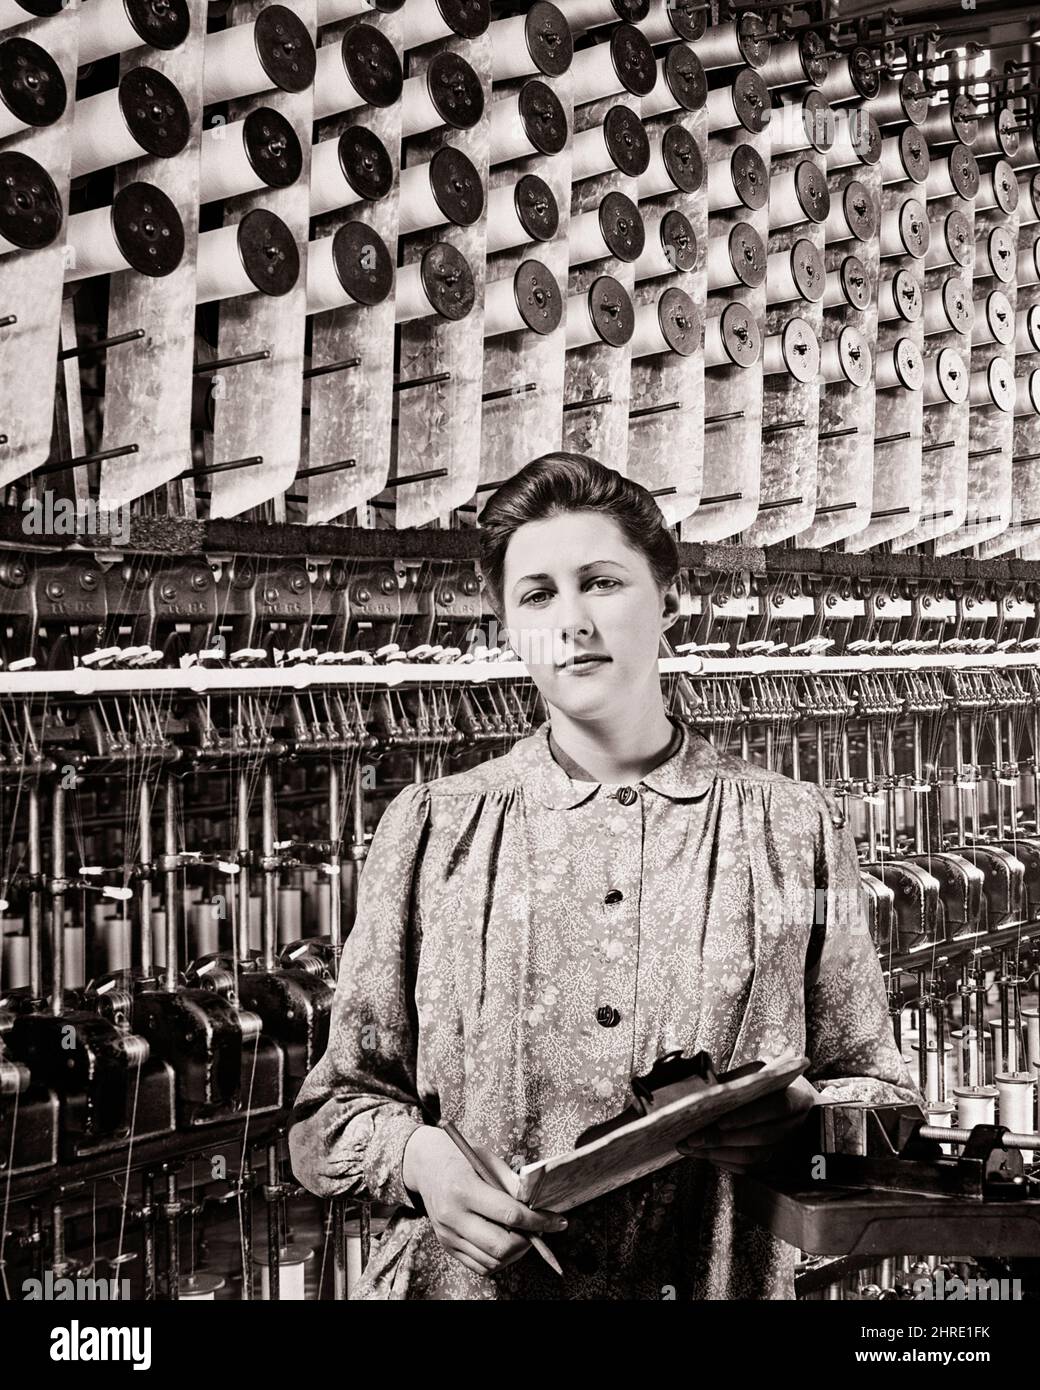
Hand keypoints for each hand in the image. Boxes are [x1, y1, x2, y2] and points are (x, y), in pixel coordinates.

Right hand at [402, 1126, 567, 1277]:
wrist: (426, 1165)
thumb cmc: (461, 1158)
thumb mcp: (488, 1160)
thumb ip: (512, 1184)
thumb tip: (538, 1206)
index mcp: (464, 1190)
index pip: (510, 1215)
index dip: (539, 1221)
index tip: (558, 1222)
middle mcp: (453, 1216)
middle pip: (501, 1245)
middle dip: (528, 1241)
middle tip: (539, 1229)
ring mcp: (448, 1235)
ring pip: (493, 1260)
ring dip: (516, 1252)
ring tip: (524, 1234)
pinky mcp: (447, 1246)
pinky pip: (480, 1265)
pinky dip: (500, 1259)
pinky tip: (507, 1242)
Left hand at [675, 1076, 818, 1173]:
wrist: (793, 1100)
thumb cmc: (771, 1084)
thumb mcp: (760, 1073)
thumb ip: (739, 1080)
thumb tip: (706, 1090)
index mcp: (797, 1098)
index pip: (776, 1107)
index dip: (748, 1115)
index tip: (720, 1121)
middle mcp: (796, 1125)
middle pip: (761, 1136)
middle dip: (723, 1139)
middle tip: (693, 1138)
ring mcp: (787, 1145)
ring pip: (753, 1156)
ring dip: (719, 1153)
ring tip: (692, 1148)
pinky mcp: (775, 1160)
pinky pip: (749, 1166)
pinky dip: (725, 1161)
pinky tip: (706, 1154)